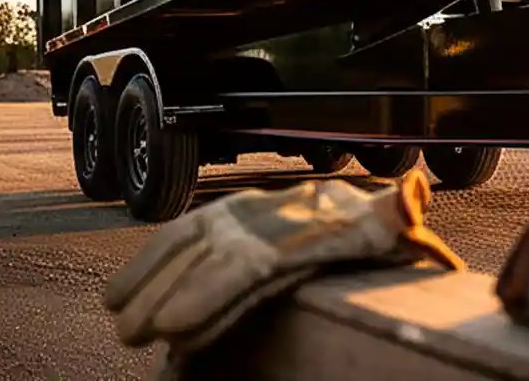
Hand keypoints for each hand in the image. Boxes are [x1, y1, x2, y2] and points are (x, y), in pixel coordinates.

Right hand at [104, 170, 462, 354]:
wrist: (358, 206)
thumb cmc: (375, 229)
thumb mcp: (393, 226)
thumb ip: (399, 214)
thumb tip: (411, 194)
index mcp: (301, 228)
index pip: (246, 266)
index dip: (208, 295)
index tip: (172, 326)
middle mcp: (264, 218)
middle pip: (206, 258)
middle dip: (164, 295)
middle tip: (130, 333)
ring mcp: (240, 217)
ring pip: (185, 245)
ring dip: (146, 279)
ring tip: (117, 319)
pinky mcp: (224, 224)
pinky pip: (181, 238)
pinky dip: (149, 263)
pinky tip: (122, 292)